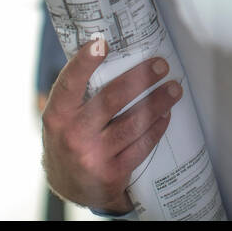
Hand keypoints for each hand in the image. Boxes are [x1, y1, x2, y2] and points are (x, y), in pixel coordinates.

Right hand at [40, 37, 185, 213]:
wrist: (70, 188)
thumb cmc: (69, 140)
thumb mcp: (62, 117)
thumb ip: (78, 92)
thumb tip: (106, 50)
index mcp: (57, 115)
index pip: (69, 83)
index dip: (84, 62)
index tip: (102, 43)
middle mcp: (73, 135)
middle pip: (112, 99)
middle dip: (141, 78)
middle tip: (161, 64)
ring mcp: (93, 156)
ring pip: (134, 123)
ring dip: (158, 102)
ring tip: (174, 88)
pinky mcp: (112, 173)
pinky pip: (142, 145)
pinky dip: (157, 127)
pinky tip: (166, 115)